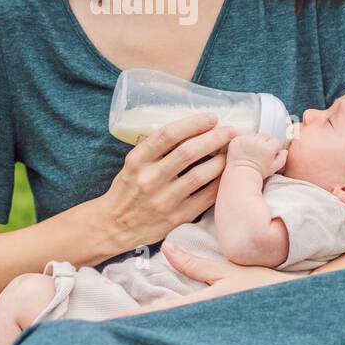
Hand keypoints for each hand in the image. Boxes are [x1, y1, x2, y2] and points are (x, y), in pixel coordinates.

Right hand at [100, 113, 238, 247]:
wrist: (115, 226)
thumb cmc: (128, 189)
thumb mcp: (134, 163)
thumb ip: (157, 148)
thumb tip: (193, 129)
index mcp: (138, 160)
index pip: (168, 134)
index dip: (194, 123)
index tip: (211, 118)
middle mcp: (149, 179)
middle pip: (188, 152)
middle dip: (214, 138)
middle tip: (229, 131)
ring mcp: (164, 200)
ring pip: (201, 174)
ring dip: (221, 160)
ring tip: (230, 153)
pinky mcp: (176, 218)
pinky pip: (205, 197)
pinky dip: (219, 183)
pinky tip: (226, 175)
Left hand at [106, 241, 300, 318]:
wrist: (297, 304)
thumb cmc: (264, 285)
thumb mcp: (227, 270)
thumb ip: (194, 263)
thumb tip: (166, 248)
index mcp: (201, 305)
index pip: (159, 312)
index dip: (131, 317)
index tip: (106, 322)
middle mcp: (201, 321)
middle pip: (159, 326)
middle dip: (132, 328)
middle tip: (101, 329)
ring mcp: (208, 328)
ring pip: (170, 330)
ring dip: (148, 329)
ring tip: (120, 329)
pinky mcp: (214, 329)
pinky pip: (184, 329)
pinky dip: (167, 328)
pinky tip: (154, 327)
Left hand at [225, 133, 286, 178]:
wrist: (241, 174)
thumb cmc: (258, 172)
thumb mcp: (274, 168)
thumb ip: (282, 158)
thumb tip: (284, 151)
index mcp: (268, 148)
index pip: (275, 141)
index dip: (273, 147)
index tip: (269, 153)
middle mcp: (257, 142)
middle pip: (264, 135)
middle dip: (264, 142)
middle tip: (260, 151)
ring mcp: (246, 140)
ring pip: (253, 134)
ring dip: (254, 140)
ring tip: (252, 150)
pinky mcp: (236, 140)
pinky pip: (243, 136)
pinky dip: (243, 141)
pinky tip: (244, 149)